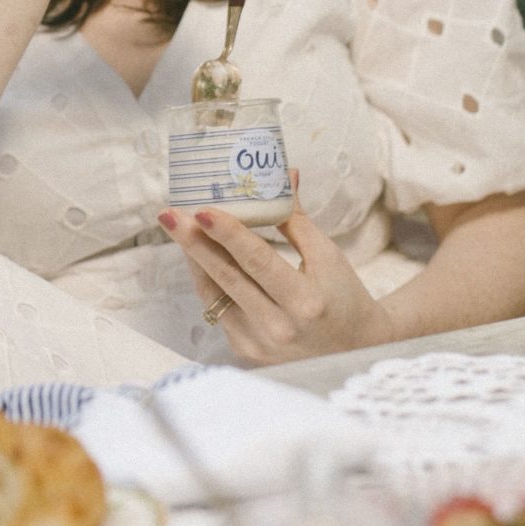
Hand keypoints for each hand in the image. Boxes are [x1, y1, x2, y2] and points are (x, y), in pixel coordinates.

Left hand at [159, 189, 386, 362]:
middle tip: (169, 214)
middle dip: (193, 242)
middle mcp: (279, 327)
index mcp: (305, 301)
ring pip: (214, 293)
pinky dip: (208, 279)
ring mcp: (258, 343)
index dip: (228, 234)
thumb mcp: (328, 255)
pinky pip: (217, 308)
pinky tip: (198, 255)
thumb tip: (281, 174)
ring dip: (195, 258)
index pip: (258, 261)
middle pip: (226, 277)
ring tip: (179, 227)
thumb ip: (296, 219)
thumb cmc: (344, 295)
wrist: (355, 349)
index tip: (202, 211)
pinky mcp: (246, 350)